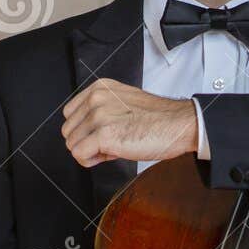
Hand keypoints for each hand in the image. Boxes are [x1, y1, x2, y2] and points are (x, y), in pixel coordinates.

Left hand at [61, 79, 198, 166]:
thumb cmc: (158, 119)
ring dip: (90, 152)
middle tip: (109, 144)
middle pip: (69, 131)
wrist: (179, 124)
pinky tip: (111, 155)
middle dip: (86, 142)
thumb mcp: (123, 102)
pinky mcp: (103, 135)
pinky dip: (91, 161)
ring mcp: (99, 116)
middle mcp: (96, 98)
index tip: (101, 135)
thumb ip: (101, 110)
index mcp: (100, 88)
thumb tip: (85, 132)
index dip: (84, 130)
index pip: (70, 113)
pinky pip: (79, 155)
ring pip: (72, 144)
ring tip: (113, 148)